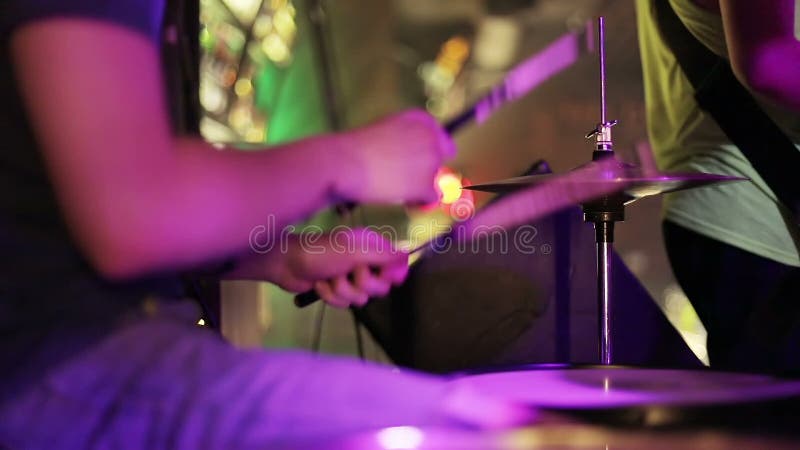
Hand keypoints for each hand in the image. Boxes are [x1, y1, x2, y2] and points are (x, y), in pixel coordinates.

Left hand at [228, 228, 408, 307]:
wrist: (287, 264)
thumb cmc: (322, 253)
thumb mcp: (355, 251)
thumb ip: (384, 254)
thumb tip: (408, 255)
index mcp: (372, 247)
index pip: (397, 266)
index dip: (391, 275)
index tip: (381, 274)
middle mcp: (365, 261)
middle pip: (381, 287)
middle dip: (362, 285)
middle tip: (349, 273)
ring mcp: (350, 277)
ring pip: (362, 298)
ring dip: (343, 291)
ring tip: (330, 278)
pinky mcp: (337, 290)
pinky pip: (346, 304)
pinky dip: (331, 296)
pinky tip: (320, 285)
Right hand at [336, 109, 455, 204]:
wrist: (342, 162)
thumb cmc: (350, 152)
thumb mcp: (381, 136)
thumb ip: (402, 144)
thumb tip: (420, 168)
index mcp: (418, 119)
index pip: (441, 139)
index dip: (429, 154)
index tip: (415, 164)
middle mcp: (430, 135)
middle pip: (440, 161)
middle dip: (424, 173)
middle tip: (400, 180)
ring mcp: (431, 159)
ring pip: (436, 181)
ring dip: (417, 188)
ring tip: (391, 187)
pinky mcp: (427, 182)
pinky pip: (432, 199)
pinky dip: (418, 203)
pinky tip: (400, 199)